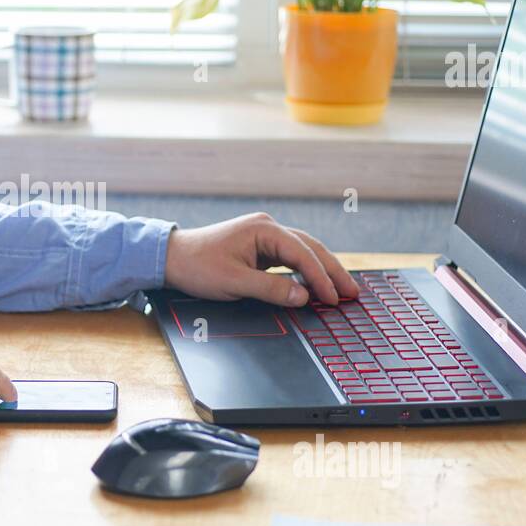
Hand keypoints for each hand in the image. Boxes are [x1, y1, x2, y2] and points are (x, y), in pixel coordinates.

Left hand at [162, 212, 358, 306]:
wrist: (171, 257)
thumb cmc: (197, 267)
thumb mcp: (234, 283)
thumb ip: (271, 289)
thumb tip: (304, 296)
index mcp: (263, 229)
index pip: (302, 253)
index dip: (320, 277)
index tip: (334, 298)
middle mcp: (268, 228)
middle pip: (310, 248)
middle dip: (332, 271)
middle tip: (353, 293)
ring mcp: (264, 236)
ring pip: (303, 251)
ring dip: (323, 270)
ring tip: (343, 290)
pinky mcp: (260, 247)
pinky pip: (291, 257)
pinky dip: (306, 270)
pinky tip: (317, 284)